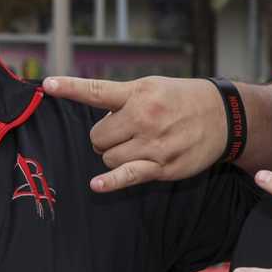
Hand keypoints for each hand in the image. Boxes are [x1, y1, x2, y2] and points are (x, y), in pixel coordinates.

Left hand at [42, 75, 226, 189]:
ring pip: (108, 157)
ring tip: (138, 145)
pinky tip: (97, 185)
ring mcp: (153, 143)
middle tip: (126, 132)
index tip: (48, 85)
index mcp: (138, 93)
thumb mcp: (153, 87)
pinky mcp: (162, 166)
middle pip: (98, 136)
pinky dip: (110, 182)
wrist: (224, 116)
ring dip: (115, 155)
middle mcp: (144, 117)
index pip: (96, 91)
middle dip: (105, 136)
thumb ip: (123, 99)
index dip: (69, 88)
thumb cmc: (182, 100)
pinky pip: (128, 176)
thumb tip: (97, 115)